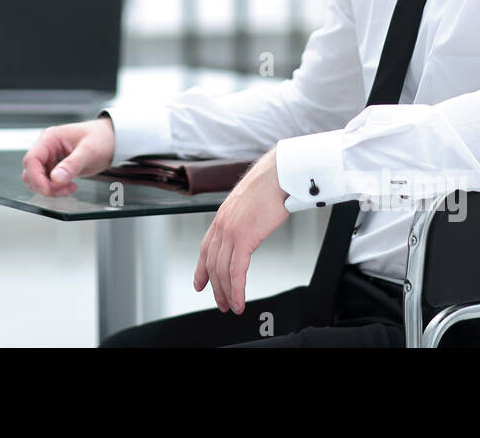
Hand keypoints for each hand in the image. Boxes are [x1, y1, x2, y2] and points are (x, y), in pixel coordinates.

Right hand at [21, 118, 115, 196]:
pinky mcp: (56, 168)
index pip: (31, 160)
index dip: (36, 178)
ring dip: (50, 189)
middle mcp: (47, 148)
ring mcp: (51, 158)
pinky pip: (48, 182)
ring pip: (37, 179)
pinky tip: (70, 187)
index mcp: (50, 138)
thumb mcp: (90, 150)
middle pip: (31, 172)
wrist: (113, 140)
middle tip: (64, 190)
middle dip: (44, 185)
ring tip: (70, 188)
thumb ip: (73, 164)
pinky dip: (56, 189)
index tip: (47, 190)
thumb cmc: (102, 138)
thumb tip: (55, 178)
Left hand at [193, 149, 288, 314]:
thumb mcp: (250, 202)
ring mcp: (230, 231)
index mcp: (222, 215)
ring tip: (232, 307)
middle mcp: (222, 224)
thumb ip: (246, 216)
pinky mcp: (243, 238)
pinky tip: (240, 300)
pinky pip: (236, 271)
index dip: (201, 269)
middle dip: (215, 287)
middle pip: (212, 263)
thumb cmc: (272, 183)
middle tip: (221, 303)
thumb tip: (253, 224)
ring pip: (222, 271)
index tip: (199, 283)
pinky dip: (237, 290)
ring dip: (226, 293)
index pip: (205, 247)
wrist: (279, 173)